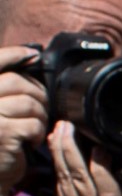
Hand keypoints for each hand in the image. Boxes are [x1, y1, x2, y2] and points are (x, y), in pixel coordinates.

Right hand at [0, 52, 41, 195]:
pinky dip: (39, 133)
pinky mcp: (3, 132)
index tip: (34, 54)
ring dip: (40, 116)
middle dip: (37, 94)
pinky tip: (31, 141)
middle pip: (17, 82)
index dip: (15, 54)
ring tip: (35, 127)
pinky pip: (34, 124)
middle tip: (42, 108)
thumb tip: (31, 58)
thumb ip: (6, 88)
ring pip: (30, 104)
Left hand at [50, 123, 121, 195]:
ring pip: (65, 180)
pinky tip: (57, 149)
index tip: (99, 146)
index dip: (100, 167)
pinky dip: (57, 166)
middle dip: (70, 150)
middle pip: (79, 180)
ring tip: (58, 131)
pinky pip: (60, 186)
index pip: (107, 191)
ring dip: (59, 153)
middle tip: (66, 127)